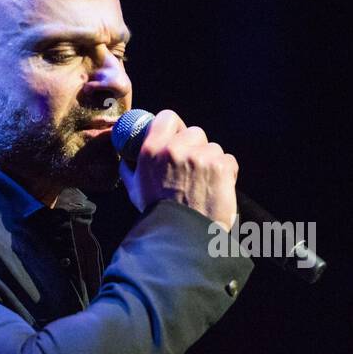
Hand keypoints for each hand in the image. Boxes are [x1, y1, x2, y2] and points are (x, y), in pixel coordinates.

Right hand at [118, 109, 238, 229]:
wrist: (183, 236)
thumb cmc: (158, 215)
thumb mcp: (135, 190)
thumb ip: (129, 169)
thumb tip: (124, 158)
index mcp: (152, 150)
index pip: (167, 117)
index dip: (175, 126)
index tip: (177, 137)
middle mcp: (176, 149)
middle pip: (194, 132)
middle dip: (195, 147)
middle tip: (192, 167)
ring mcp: (201, 157)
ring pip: (212, 147)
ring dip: (210, 160)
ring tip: (204, 183)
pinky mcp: (221, 166)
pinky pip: (227, 160)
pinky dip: (226, 172)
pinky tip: (216, 188)